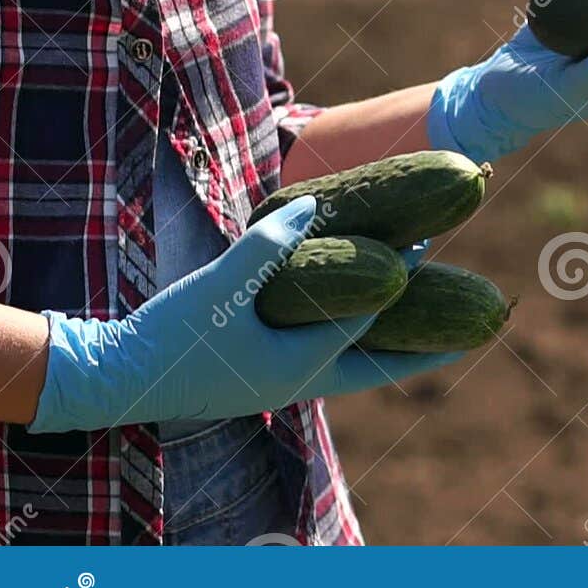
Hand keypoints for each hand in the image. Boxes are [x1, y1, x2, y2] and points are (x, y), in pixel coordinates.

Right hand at [29, 197, 462, 433]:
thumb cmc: (167, 337)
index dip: (402, 273)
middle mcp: (303, 382)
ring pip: (358, 361)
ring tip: (431, 318)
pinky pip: (328, 356)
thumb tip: (316, 206)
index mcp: (300, 367)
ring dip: (394, 338)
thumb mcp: (219, 286)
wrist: (114, 379)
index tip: (429, 238)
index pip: (371, 316)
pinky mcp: (266, 373)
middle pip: (384, 361)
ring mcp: (285, 381)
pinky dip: (354, 336)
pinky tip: (363, 316)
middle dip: (428, 340)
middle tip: (473, 321)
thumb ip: (268, 247)